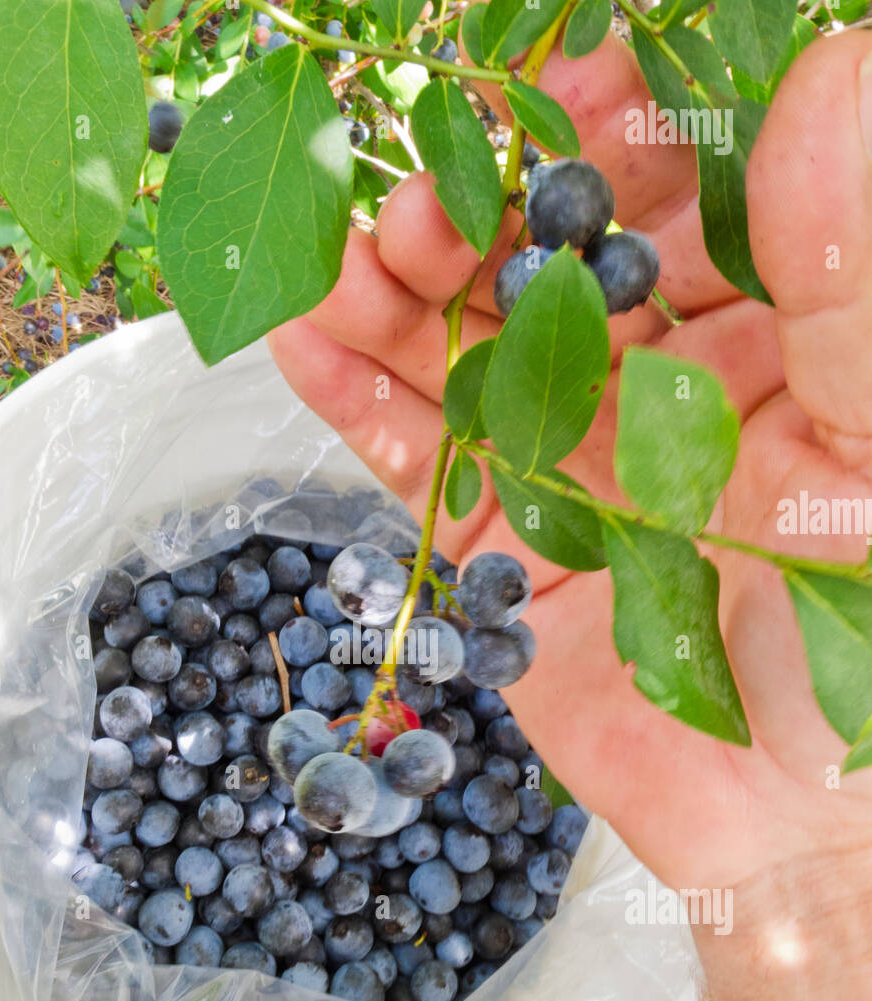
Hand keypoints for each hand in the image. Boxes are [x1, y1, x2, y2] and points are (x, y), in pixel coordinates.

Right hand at [269, 28, 871, 890]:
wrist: (794, 809)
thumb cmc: (869, 635)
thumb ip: (853, 272)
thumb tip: (836, 68)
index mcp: (765, 333)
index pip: (675, 192)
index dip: (614, 123)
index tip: (558, 74)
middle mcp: (659, 379)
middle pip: (548, 255)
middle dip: (485, 204)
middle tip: (435, 181)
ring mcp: (570, 455)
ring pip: (466, 338)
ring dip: (402, 285)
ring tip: (359, 256)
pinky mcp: (503, 539)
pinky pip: (416, 453)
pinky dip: (354, 398)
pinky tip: (303, 340)